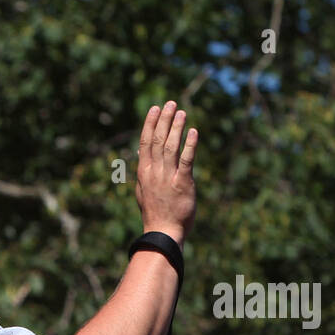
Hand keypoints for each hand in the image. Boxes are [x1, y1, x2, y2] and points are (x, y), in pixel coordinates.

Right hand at [134, 100, 197, 241]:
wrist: (163, 232)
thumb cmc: (155, 212)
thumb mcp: (143, 190)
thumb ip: (144, 171)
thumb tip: (140, 155)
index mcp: (144, 172)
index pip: (145, 142)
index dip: (150, 123)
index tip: (155, 108)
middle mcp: (154, 172)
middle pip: (158, 140)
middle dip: (164, 120)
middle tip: (171, 103)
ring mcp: (167, 177)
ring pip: (171, 147)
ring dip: (176, 128)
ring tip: (182, 112)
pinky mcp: (183, 183)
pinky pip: (186, 160)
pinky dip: (190, 145)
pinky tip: (193, 131)